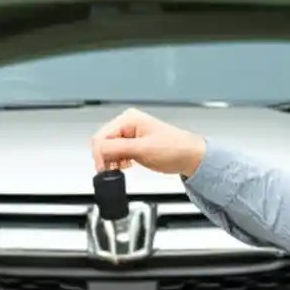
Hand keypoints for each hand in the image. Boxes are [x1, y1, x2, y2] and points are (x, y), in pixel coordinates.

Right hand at [90, 108, 206, 176]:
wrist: (190, 157)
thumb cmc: (174, 149)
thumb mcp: (142, 149)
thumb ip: (117, 149)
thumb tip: (99, 151)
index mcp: (128, 119)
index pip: (102, 136)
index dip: (100, 155)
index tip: (103, 169)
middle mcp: (127, 123)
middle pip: (103, 142)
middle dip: (105, 158)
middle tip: (113, 170)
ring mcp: (130, 133)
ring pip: (108, 148)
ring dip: (111, 160)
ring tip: (123, 167)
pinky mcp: (133, 143)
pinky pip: (116, 152)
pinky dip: (118, 161)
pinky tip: (126, 165)